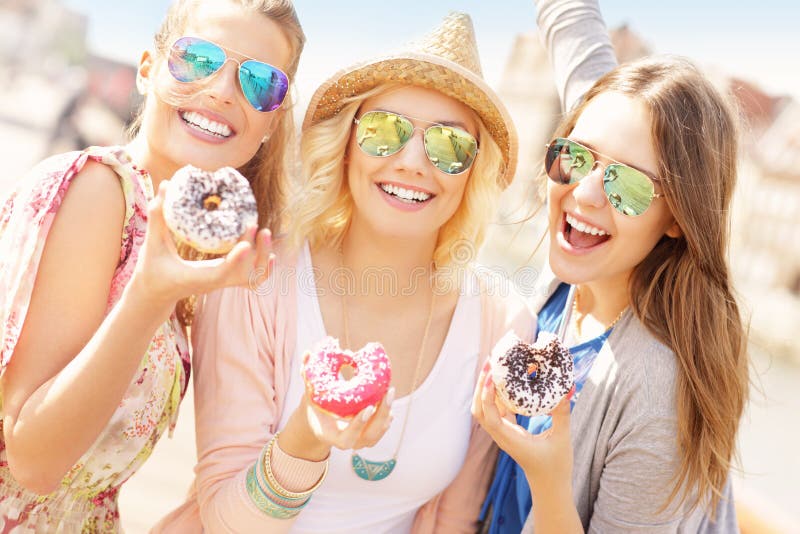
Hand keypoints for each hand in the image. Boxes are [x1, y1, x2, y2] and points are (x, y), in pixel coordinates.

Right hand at [131, 180, 274, 306]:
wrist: (156, 294)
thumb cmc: (152, 269)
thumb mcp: (152, 243)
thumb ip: (158, 216)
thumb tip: (165, 185)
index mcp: (195, 277)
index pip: (220, 273)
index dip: (236, 260)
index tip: (247, 243)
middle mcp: (213, 282)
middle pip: (244, 275)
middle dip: (256, 253)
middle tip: (257, 227)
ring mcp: (222, 283)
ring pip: (253, 278)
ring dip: (263, 257)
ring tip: (264, 232)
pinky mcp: (226, 280)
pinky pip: (252, 280)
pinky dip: (264, 268)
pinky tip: (270, 253)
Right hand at [303, 386, 394, 450]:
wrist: (319, 422)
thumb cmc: (314, 407)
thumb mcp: (308, 395)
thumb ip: (307, 377)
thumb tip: (307, 354)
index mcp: (331, 436)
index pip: (347, 439)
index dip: (358, 425)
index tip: (368, 408)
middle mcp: (348, 441)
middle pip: (369, 436)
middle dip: (380, 416)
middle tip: (387, 393)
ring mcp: (359, 440)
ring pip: (378, 432)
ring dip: (386, 413)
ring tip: (389, 392)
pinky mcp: (368, 434)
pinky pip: (381, 428)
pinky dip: (386, 415)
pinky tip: (387, 398)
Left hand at [472, 360, 573, 487]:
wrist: (550, 486)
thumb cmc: (556, 466)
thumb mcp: (562, 438)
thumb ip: (562, 413)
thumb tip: (567, 388)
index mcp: (510, 440)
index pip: (490, 417)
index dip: (487, 396)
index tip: (491, 377)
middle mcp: (502, 436)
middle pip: (480, 410)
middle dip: (481, 386)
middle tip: (490, 363)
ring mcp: (503, 434)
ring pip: (485, 409)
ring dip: (486, 389)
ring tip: (496, 367)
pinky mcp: (508, 431)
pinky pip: (497, 410)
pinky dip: (498, 395)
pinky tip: (509, 382)